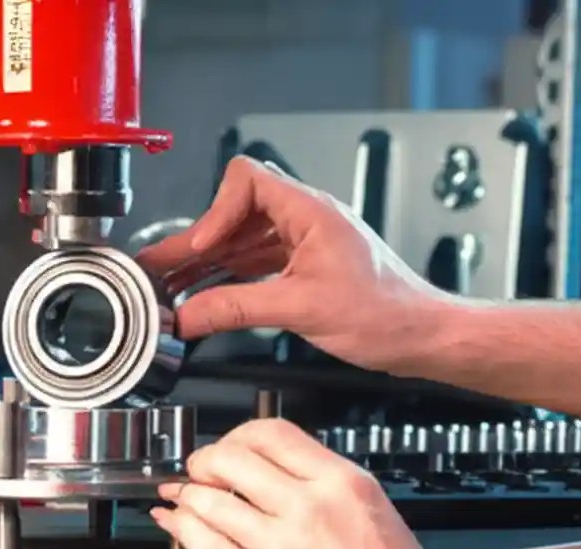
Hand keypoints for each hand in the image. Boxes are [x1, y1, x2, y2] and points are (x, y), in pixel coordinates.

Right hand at [137, 156, 453, 373]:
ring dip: (207, 261)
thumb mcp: (301, 310)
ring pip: (243, 240)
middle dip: (195, 240)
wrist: (421, 335)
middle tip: (159, 264)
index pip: (247, 181)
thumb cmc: (387, 313)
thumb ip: (238, 309)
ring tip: (171, 282)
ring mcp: (305, 242)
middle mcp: (306, 220)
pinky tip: (207, 293)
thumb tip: (191, 314)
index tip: (201, 245)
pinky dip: (229, 276)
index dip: (216, 210)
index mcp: (310, 212)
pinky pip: (256, 261)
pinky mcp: (306, 266)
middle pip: (235, 214)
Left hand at [151, 419, 471, 548]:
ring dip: (188, 495)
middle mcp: (311, 509)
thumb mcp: (382, 523)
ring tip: (183, 497)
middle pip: (230, 458)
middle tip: (202, 471)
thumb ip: (333, 497)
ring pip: (210, 500)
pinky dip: (181, 529)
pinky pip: (204, 546)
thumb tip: (290, 482)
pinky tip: (175, 524)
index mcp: (346, 486)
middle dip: (206, 462)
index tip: (231, 447)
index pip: (272, 433)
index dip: (238, 436)